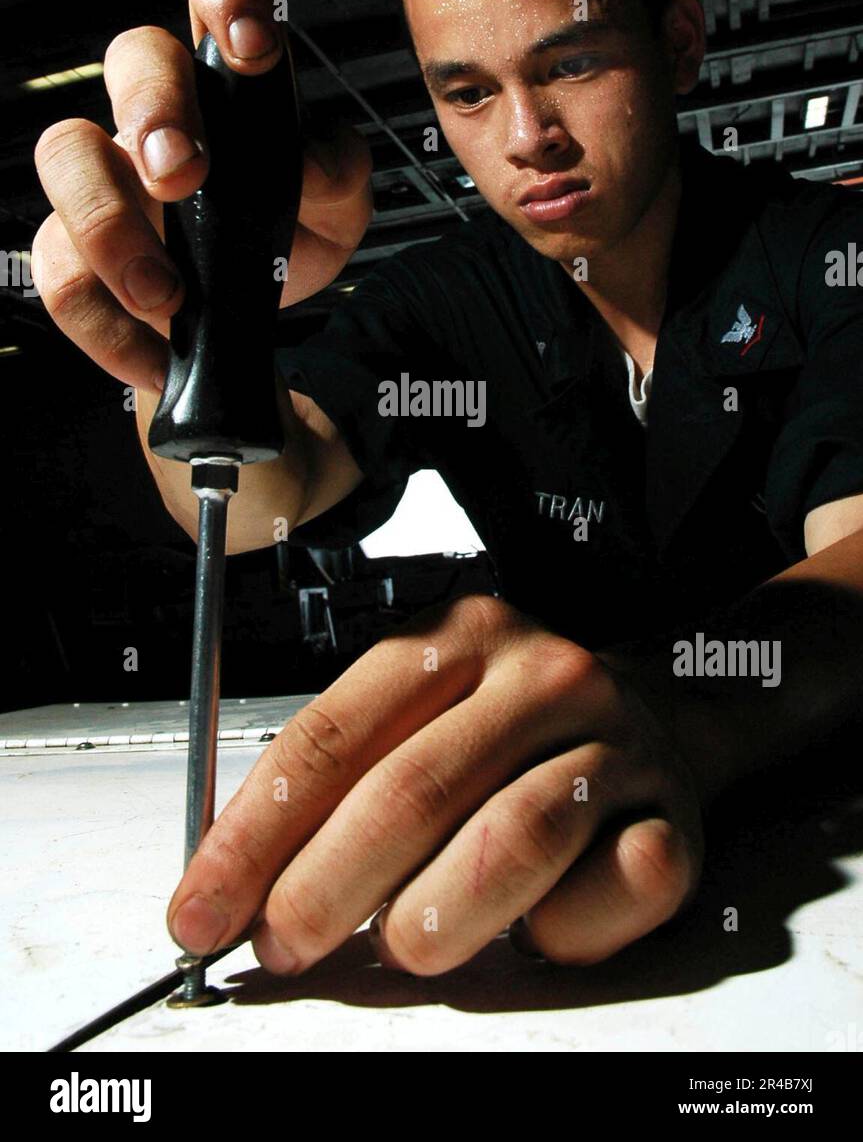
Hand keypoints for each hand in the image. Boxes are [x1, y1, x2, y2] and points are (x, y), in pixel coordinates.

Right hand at [31, 0, 372, 390]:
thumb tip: (314, 165)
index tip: (251, 48)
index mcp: (230, 83)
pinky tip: (155, 353)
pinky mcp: (75, 246)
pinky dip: (107, 324)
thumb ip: (340, 177)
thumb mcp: (338, 212)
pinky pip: (58, 270)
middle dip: (154, 109)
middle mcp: (161, 113)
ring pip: (66, 151)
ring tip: (167, 293)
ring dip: (109, 222)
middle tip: (185, 177)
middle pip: (130, 57)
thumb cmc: (287, 237)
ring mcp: (109, 175)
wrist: (250, 319)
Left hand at [166, 594, 704, 974]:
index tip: (203, 907)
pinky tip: (531, 929)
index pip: (334, 734)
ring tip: (399, 944)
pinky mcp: (674, 820)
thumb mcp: (422, 712)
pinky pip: (608, 891)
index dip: (255, 833)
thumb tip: (241, 885)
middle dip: (323, 889)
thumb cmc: (513, 728)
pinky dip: (555, 932)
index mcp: (460, 635)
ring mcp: (616, 744)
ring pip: (512, 841)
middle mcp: (540, 677)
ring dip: (432, 918)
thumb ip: (344, 779)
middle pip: (412, 791)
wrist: (661, 715)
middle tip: (283, 944)